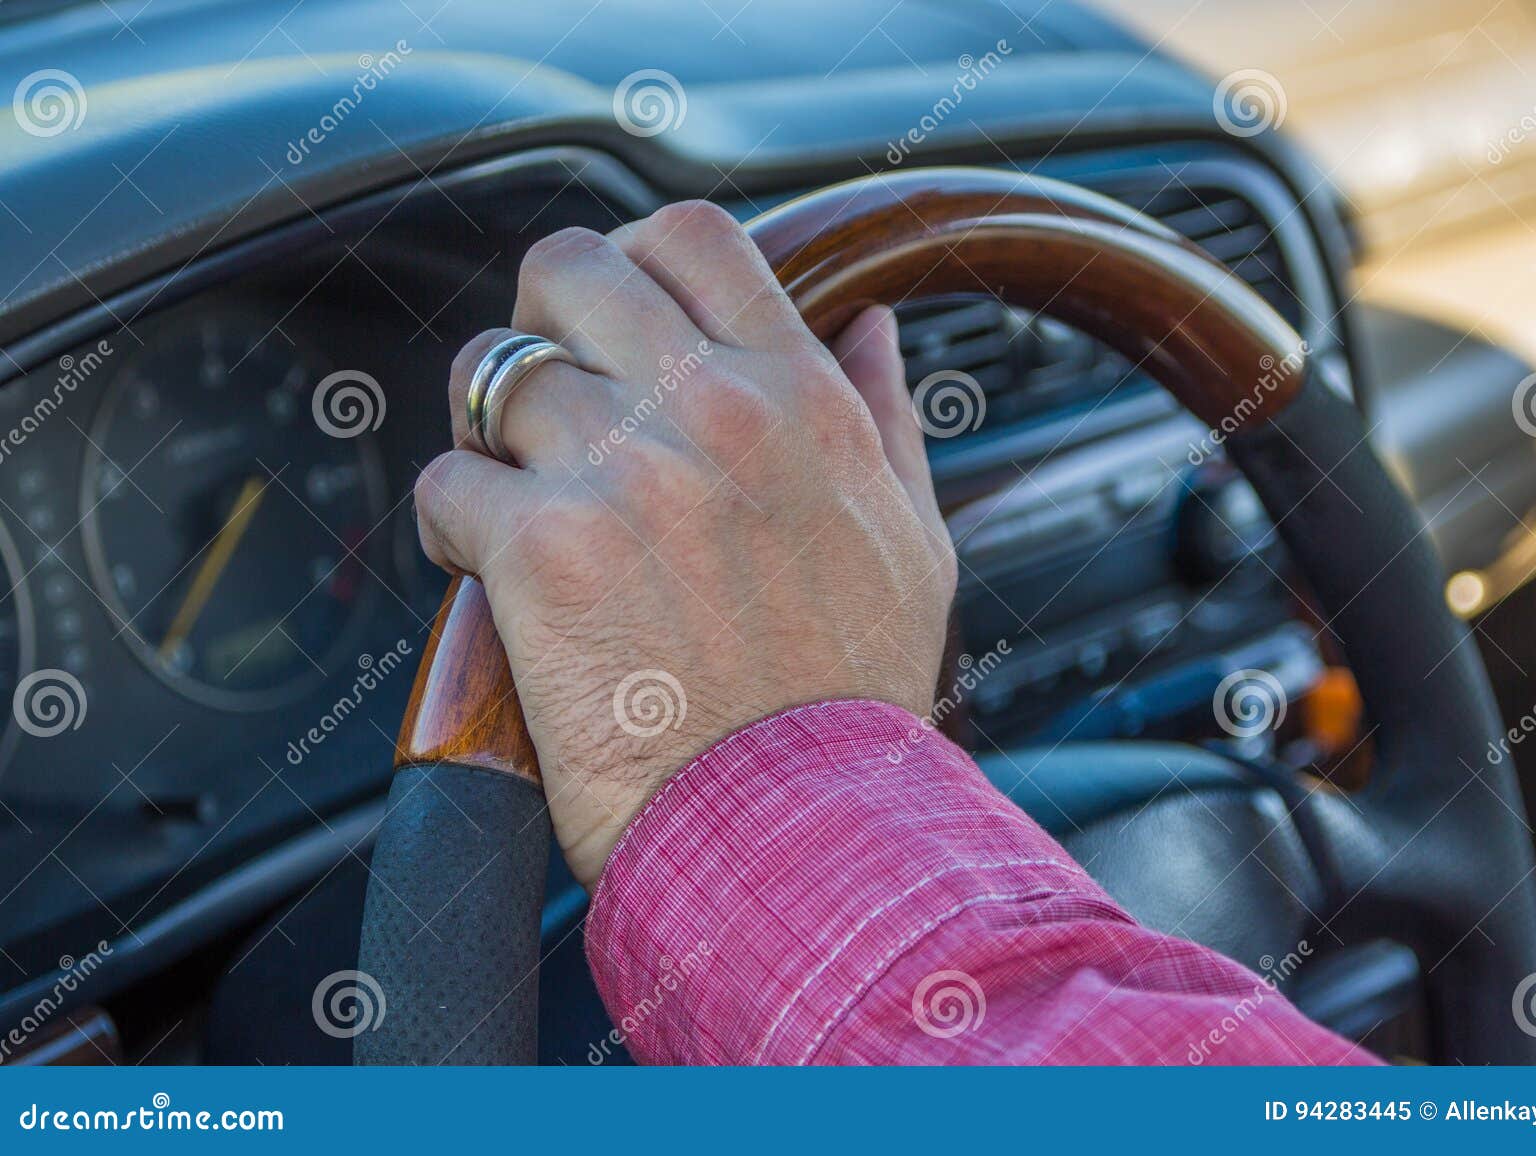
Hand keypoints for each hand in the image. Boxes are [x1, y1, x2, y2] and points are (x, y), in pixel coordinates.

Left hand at [414, 201, 955, 888]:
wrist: (796, 831)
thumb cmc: (853, 700)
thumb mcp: (912, 541)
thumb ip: (885, 417)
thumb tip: (870, 326)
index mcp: (798, 398)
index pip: (694, 236)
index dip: (637, 254)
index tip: (621, 306)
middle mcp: (707, 412)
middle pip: (570, 269)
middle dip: (543, 315)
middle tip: (548, 385)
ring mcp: (617, 473)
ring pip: (492, 373)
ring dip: (494, 430)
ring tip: (522, 494)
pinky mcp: (538, 551)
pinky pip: (446, 482)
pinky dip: (453, 523)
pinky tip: (496, 571)